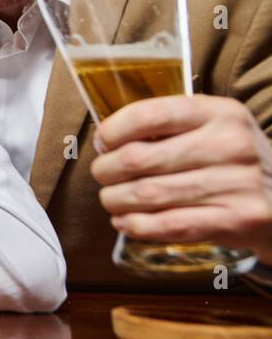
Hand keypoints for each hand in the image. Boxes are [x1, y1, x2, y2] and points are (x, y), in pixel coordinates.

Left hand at [91, 95, 271, 261]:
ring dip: (116, 200)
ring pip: (148, 194)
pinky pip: (169, 225)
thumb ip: (168, 127)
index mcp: (220, 113)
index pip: (150, 115)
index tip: (103, 142)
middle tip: (102, 175)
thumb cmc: (233, 160)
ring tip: (111, 199)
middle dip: (107, 169)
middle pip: (139, 158)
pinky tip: (126, 222)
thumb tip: (107, 140)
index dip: (114, 131)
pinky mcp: (236, 220)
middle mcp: (231, 145)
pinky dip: (137, 225)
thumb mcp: (214, 128)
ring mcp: (236, 184)